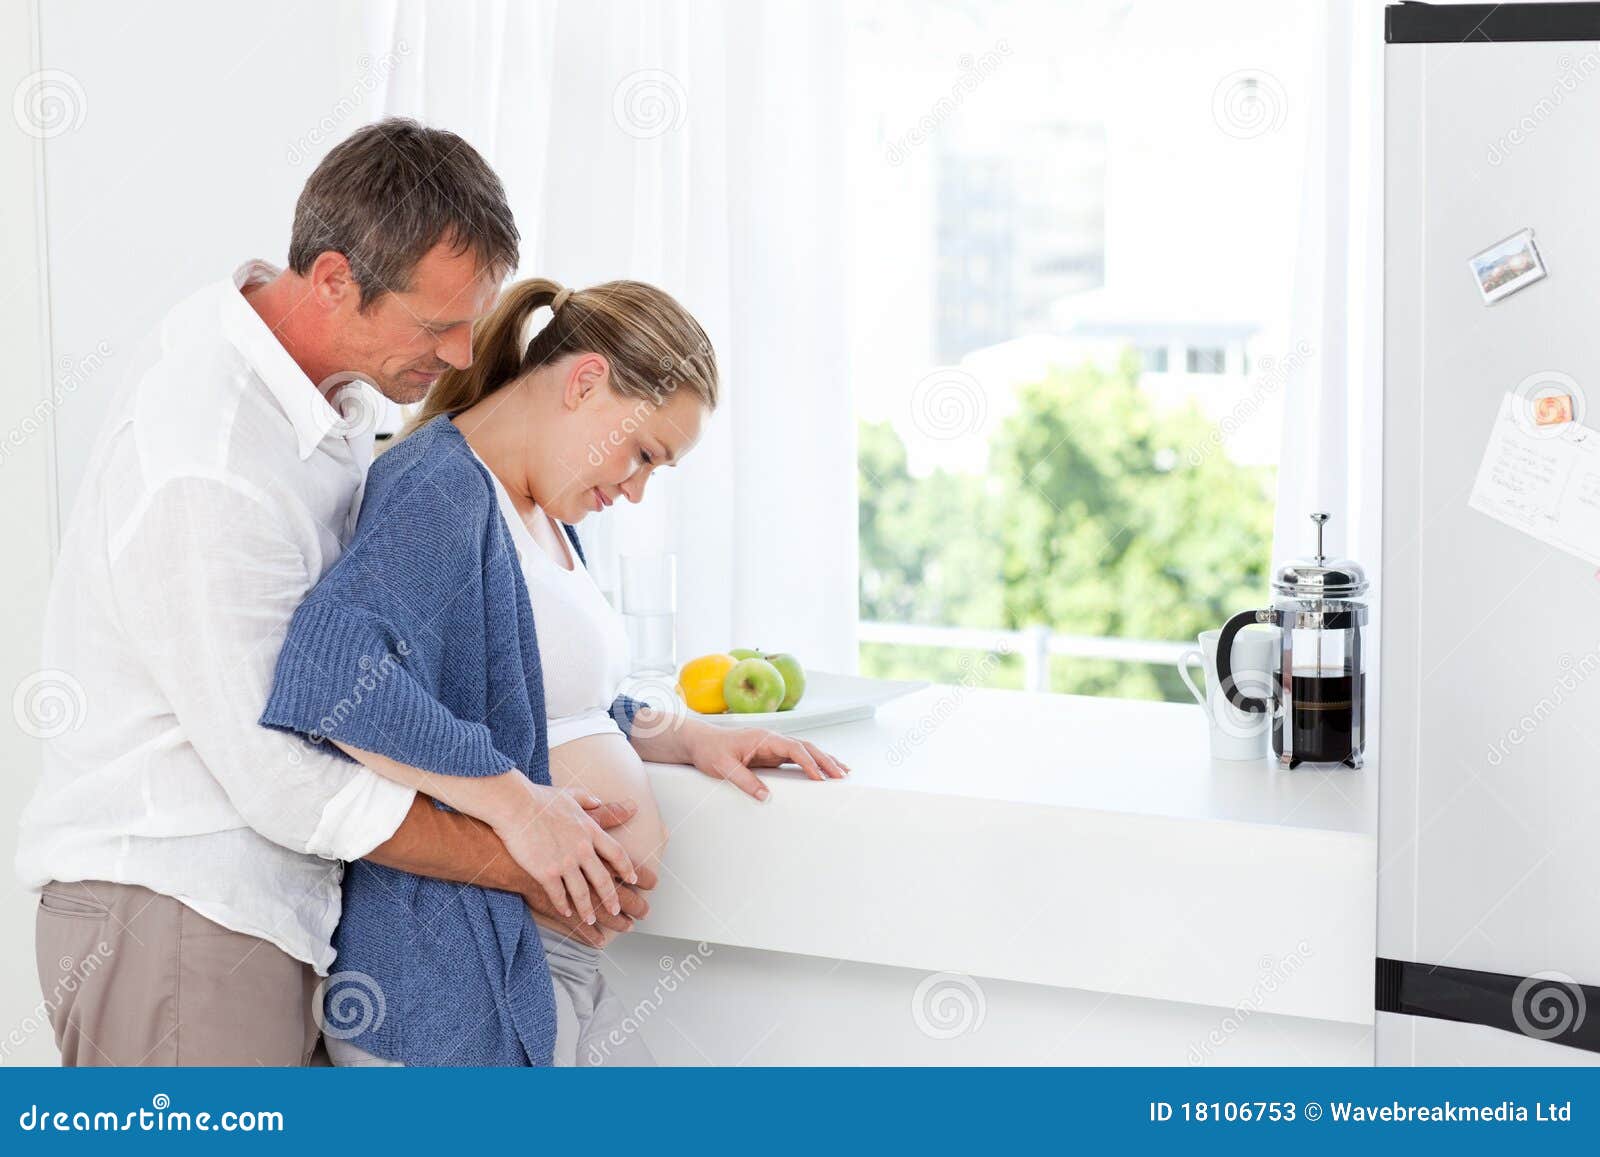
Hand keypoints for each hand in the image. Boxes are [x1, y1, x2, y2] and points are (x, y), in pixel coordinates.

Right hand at [492, 783, 637, 925]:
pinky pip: (558, 895)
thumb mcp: (569, 795)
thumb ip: (587, 800)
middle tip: (617, 911)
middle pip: (603, 879)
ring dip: (587, 909)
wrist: (514, 806)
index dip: (627, 868)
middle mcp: (581, 848)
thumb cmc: (538, 799)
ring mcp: (564, 862)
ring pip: (582, 892)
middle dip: (611, 898)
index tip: (634, 879)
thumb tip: (599, 800)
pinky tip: (565, 912)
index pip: (616, 853)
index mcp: (590, 830)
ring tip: (590, 919)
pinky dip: (563, 905)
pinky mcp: (545, 872)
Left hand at [683, 723, 850, 801]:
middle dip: (825, 760)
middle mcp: (772, 739)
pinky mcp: (771, 753)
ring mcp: (773, 745)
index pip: (793, 748)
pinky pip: (796, 757)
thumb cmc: (710, 751)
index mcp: (763, 738)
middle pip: (806, 747)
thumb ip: (745, 781)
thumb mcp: (723, 768)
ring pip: (805, 750)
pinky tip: (822, 771)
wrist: (699, 741)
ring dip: (823, 760)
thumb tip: (766, 797)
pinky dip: (812, 762)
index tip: (820, 777)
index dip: (809, 763)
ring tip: (843, 772)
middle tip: (842, 775)